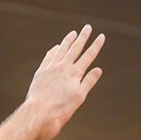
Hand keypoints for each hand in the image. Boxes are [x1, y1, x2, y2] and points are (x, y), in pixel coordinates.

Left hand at [25, 25, 105, 139]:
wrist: (39, 112)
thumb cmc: (61, 109)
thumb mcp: (79, 97)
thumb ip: (88, 81)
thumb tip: (98, 69)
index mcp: (75, 73)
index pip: (88, 56)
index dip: (95, 45)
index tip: (101, 36)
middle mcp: (63, 67)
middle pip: (75, 48)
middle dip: (83, 37)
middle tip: (87, 27)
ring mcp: (51, 67)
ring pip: (61, 49)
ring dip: (68, 40)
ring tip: (73, 33)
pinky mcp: (41, 71)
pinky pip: (49, 56)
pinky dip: (54, 50)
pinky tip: (56, 47)